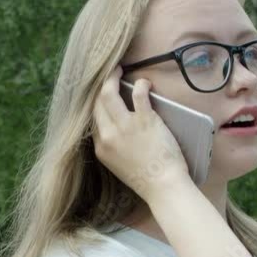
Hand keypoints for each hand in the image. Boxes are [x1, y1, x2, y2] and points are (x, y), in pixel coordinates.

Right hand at [93, 66, 191, 198]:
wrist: (163, 186)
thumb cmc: (147, 179)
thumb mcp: (119, 165)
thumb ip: (113, 147)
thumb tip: (114, 130)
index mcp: (101, 147)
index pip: (93, 118)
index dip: (97, 103)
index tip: (104, 94)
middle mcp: (109, 135)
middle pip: (96, 102)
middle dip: (102, 85)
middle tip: (109, 75)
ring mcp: (126, 126)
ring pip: (108, 93)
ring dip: (113, 77)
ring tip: (119, 69)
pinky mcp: (145, 120)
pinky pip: (138, 94)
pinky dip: (141, 84)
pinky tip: (145, 83)